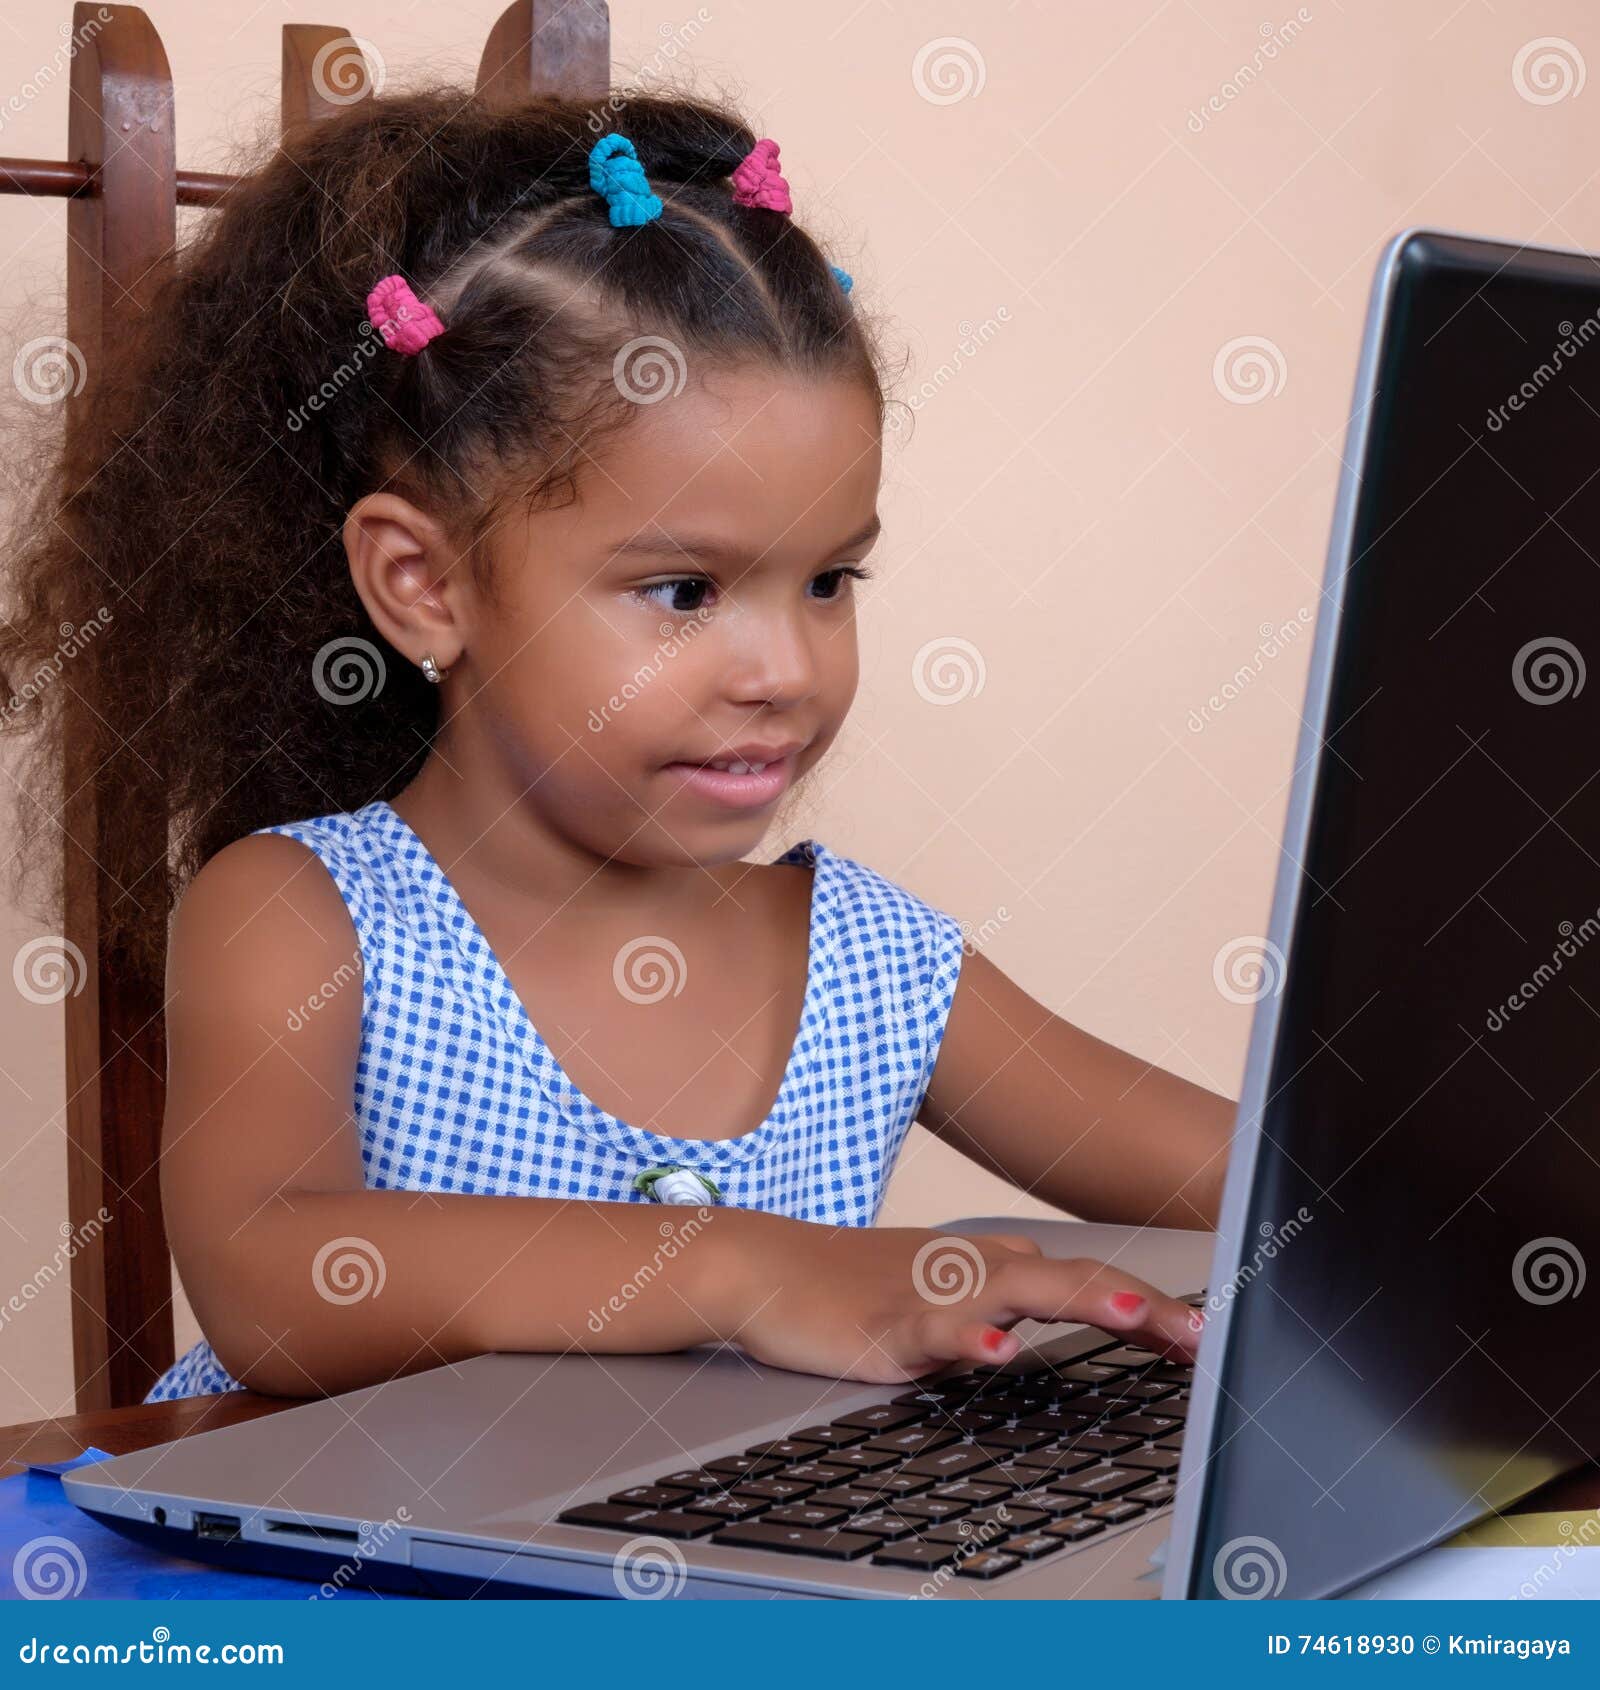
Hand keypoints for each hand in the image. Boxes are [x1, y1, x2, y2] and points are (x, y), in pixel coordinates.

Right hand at [730, 1219, 1204, 1383]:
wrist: (763, 1267)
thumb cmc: (852, 1287)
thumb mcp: (942, 1296)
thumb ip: (1002, 1309)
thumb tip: (1062, 1324)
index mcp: (992, 1265)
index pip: (1087, 1280)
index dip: (1151, 1305)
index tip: (1208, 1335)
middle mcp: (974, 1270)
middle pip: (1072, 1278)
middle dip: (1144, 1305)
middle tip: (1204, 1335)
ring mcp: (932, 1295)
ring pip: (1020, 1291)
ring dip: (1083, 1298)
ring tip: (1137, 1313)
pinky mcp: (886, 1327)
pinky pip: (935, 1332)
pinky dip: (969, 1339)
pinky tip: (997, 1354)